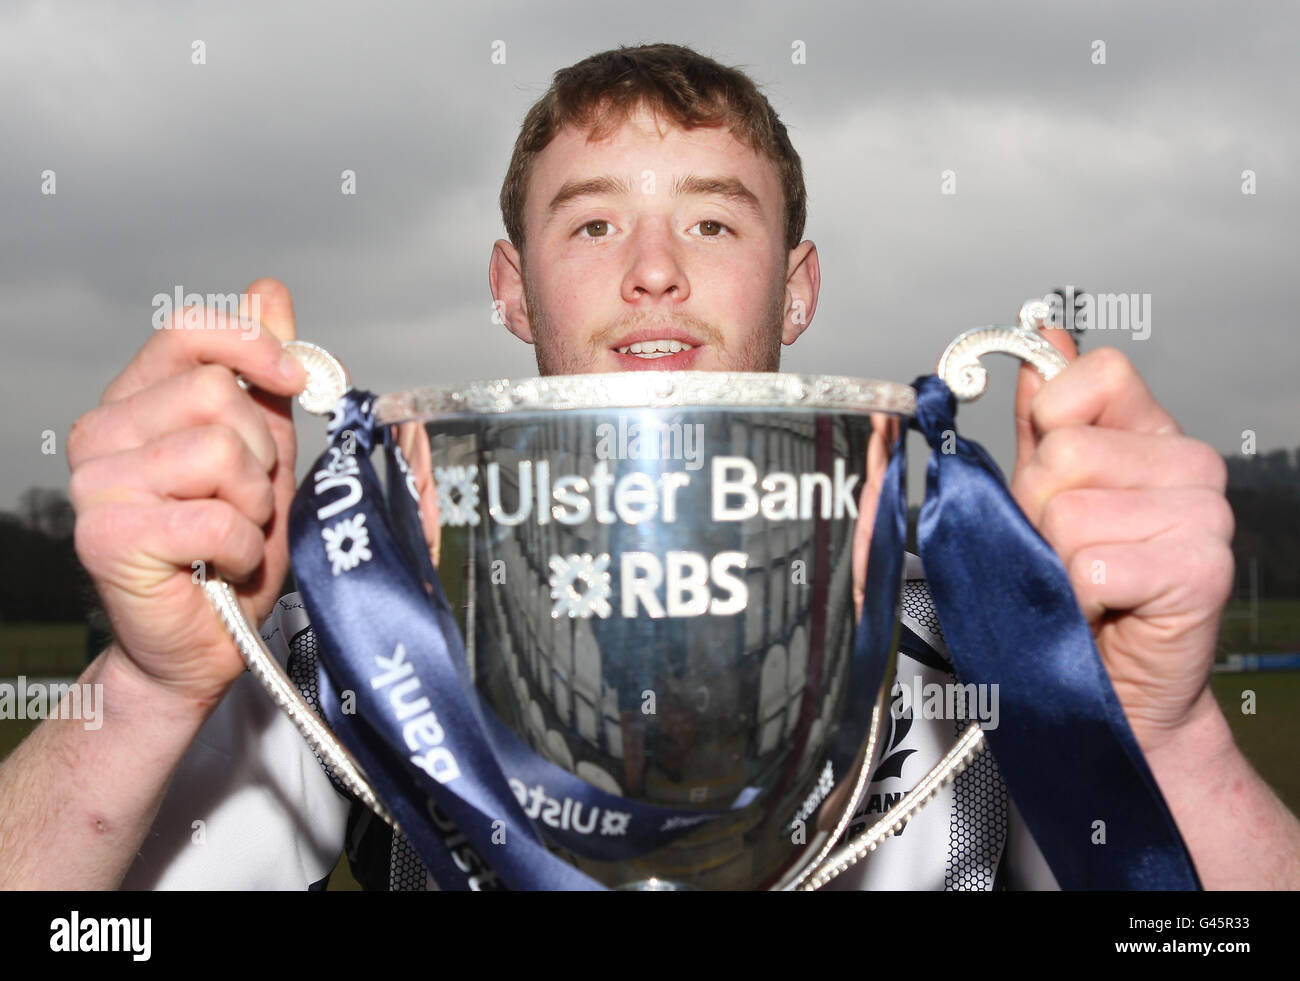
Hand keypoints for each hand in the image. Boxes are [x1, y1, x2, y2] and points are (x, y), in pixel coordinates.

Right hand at [68, 279, 305, 704]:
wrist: (204, 640)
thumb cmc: (228, 549)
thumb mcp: (262, 450)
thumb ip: (261, 376)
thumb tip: (270, 292)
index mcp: (134, 404)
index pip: (189, 332)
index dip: (254, 345)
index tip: (295, 380)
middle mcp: (100, 436)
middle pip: (218, 394)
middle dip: (263, 456)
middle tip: (247, 504)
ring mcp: (96, 484)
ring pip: (221, 450)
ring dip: (254, 505)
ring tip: (233, 535)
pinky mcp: (108, 536)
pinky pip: (215, 515)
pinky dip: (242, 547)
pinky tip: (222, 565)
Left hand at [1008, 325, 1234, 753]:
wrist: (1116, 688)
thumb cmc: (1076, 588)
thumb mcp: (1047, 491)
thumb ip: (1044, 417)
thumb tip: (1042, 336)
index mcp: (1152, 434)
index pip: (1094, 375)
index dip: (1050, 423)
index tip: (1049, 474)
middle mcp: (1191, 465)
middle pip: (1063, 453)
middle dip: (1037, 511)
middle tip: (1065, 551)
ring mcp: (1205, 516)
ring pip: (1070, 513)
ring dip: (1056, 561)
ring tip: (1084, 584)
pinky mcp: (1203, 571)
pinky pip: (1094, 565)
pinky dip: (1081, 597)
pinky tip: (1106, 609)